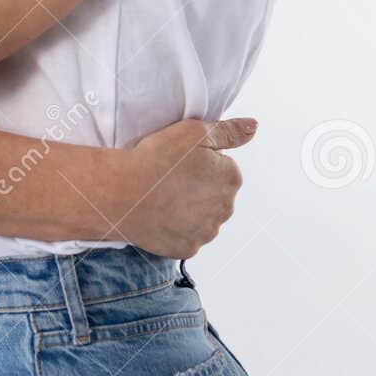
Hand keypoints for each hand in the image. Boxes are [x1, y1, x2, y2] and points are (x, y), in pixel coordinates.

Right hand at [118, 116, 255, 257]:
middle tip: (169, 179)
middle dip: (197, 188)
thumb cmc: (156, 160)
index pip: (223, 169)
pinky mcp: (187, 249)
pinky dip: (174, 229)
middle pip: (214, 196)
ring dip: (188, 210)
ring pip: (201, 219)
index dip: (199, 163)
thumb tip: (253, 127)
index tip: (179, 162)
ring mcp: (206, 232)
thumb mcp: (194, 132)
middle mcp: (225, 208)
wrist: (122, 194)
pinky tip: (159, 217)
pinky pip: (185, 238)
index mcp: (231, 178)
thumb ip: (229, 131)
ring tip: (162, 198)